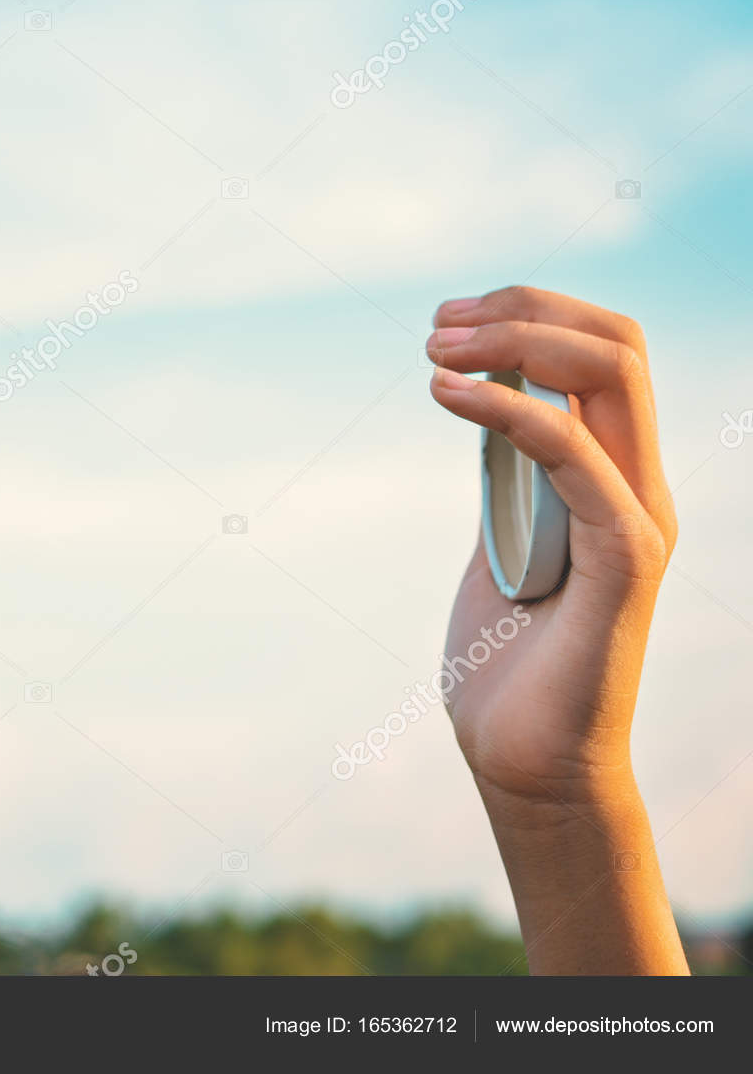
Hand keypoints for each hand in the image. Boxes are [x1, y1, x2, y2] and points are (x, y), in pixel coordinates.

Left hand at [426, 286, 684, 973]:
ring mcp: (637, 520)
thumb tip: (481, 405)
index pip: (605, 354)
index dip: (531, 316)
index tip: (446, 322)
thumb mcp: (502, 538)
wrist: (525, 763)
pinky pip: (576, 457)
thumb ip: (507, 476)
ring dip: (517, 343)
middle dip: (524, 311)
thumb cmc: (507, 661)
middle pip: (617, 345)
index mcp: (614, 478)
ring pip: (613, 377)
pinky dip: (509, 411)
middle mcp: (638, 487)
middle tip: (436, 325)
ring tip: (435, 348)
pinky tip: (446, 395)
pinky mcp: (622, 562)